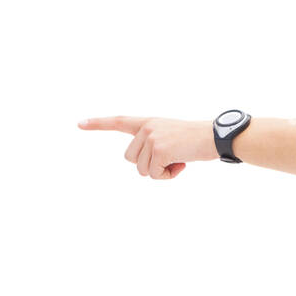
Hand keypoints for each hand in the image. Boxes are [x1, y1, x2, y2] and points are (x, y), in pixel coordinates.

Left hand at [77, 116, 217, 178]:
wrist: (216, 137)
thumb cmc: (198, 140)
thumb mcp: (172, 138)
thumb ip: (154, 146)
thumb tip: (149, 169)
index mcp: (149, 123)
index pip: (119, 121)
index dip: (98, 123)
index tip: (79, 123)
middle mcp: (147, 128)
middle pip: (132, 159)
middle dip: (150, 165)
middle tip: (172, 158)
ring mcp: (152, 138)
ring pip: (143, 169)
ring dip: (161, 171)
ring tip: (180, 159)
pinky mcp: (159, 150)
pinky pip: (155, 174)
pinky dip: (169, 175)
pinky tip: (182, 164)